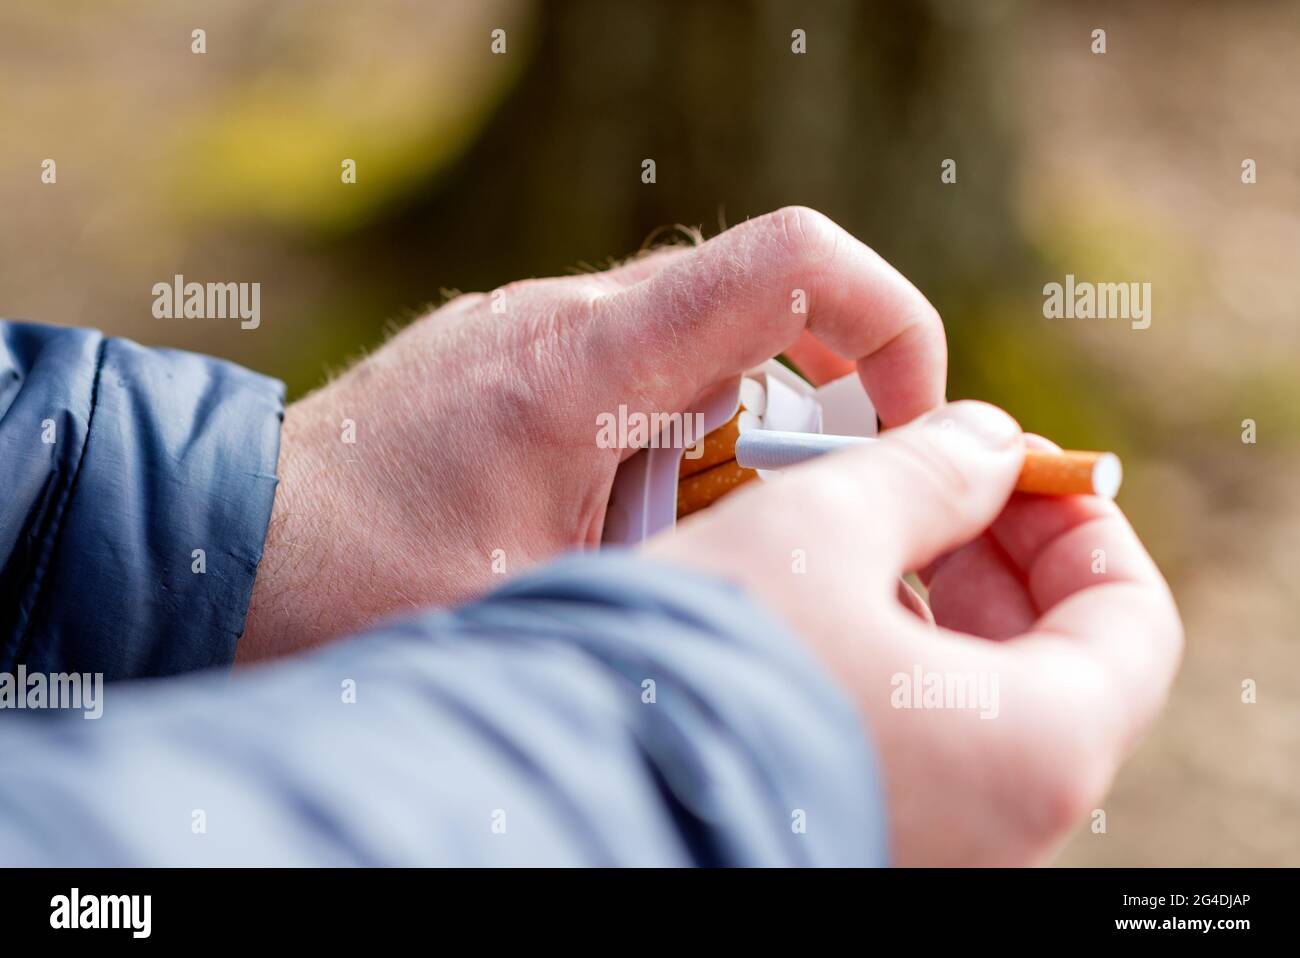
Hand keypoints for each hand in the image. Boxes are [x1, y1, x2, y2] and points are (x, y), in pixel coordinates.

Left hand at [240, 207, 946, 659]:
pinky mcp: (514, 355)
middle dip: (824, 413)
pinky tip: (626, 524)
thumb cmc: (352, 581)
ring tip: (693, 540)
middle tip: (806, 525)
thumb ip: (669, 591)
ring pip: (703, 344)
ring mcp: (537, 328)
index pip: (791, 260)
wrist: (220, 537)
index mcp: (586, 366)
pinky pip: (638, 367)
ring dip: (743, 437)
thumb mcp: (537, 612)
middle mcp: (568, 318)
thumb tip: (783, 622)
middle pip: (765, 308)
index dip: (889, 323)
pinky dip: (677, 433)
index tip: (908, 424)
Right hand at [645, 402, 1183, 864]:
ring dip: (944, 601)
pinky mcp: (865, 838)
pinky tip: (827, 603)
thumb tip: (983, 440)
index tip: (1014, 459)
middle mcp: (1002, 824)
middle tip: (933, 477)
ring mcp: (935, 844)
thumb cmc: (707, 662)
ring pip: (981, 705)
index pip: (1131, 618)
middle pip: (1060, 663)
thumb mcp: (822, 528)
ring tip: (865, 526)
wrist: (577, 787)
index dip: (1079, 518)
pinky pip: (920, 746)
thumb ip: (926, 471)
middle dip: (1002, 553)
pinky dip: (899, 663)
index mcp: (1035, 748)